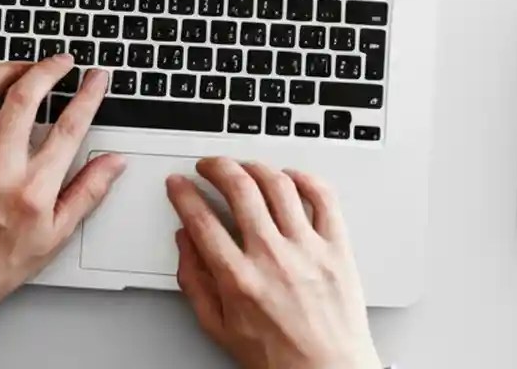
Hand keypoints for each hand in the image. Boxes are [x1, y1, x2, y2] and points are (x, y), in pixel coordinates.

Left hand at [0, 57, 125, 319]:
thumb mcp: (57, 235)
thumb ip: (88, 192)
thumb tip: (114, 162)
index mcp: (33, 189)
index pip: (69, 127)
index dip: (89, 95)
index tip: (97, 78)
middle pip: (24, 98)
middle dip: (48, 69)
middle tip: (61, 61)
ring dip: (6, 70)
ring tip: (23, 65)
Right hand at [167, 158, 381, 368]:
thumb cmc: (278, 356)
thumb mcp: (219, 328)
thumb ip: (195, 283)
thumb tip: (185, 243)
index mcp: (239, 279)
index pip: (201, 219)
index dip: (183, 194)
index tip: (178, 185)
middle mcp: (273, 257)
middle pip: (239, 188)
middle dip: (216, 167)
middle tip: (208, 166)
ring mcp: (308, 248)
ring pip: (278, 184)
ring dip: (255, 166)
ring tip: (244, 167)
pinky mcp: (337, 247)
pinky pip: (324, 197)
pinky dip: (305, 178)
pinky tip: (290, 176)